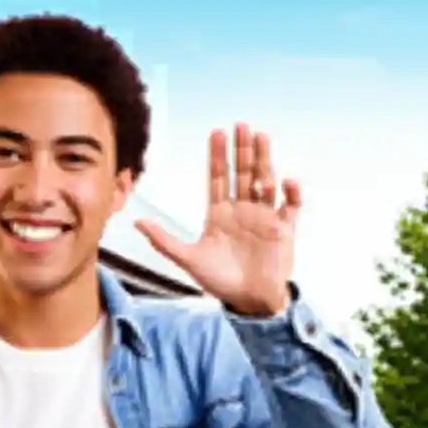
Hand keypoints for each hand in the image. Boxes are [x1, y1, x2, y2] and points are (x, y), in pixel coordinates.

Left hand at [135, 123, 301, 316]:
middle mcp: (242, 210)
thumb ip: (163, 240)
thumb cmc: (219, 280)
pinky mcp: (284, 229)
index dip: (218, 157)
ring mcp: (264, 217)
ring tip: (261, 137)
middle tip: (240, 126)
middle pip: (243, 173)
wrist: (248, 301)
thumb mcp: (187, 259)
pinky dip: (291, 193)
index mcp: (219, 213)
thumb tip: (137, 221)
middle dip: (242, 150)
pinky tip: (286, 180)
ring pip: (265, 181)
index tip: (216, 133)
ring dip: (264, 160)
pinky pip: (291, 206)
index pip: (219, 178)